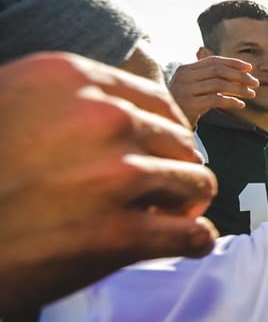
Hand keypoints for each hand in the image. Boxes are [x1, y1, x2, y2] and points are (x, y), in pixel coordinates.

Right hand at [0, 53, 217, 313]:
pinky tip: (182, 244)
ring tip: (167, 218)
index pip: (155, 101)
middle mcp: (102, 117)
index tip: (156, 152)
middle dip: (174, 167)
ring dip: (184, 204)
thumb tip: (123, 112)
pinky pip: (192, 234)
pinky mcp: (121, 233)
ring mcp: (116, 175)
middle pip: (181, 140)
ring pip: (195, 182)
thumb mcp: (8, 101)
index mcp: (71, 77)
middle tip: (159, 192)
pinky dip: (193, 240)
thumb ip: (66, 100)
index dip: (161, 132)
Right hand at [167, 55, 258, 126]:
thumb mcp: (196, 86)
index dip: (233, 63)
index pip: (213, 61)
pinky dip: (231, 101)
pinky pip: (216, 100)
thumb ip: (212, 77)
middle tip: (255, 83)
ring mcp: (185, 90)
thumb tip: (243, 71)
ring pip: (219, 84)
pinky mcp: (189, 105)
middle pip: (218, 71)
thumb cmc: (187, 103)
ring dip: (239, 89)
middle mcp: (184, 77)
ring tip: (251, 94)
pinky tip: (241, 105)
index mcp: (185, 69)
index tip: (249, 68)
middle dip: (240, 76)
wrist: (167, 121)